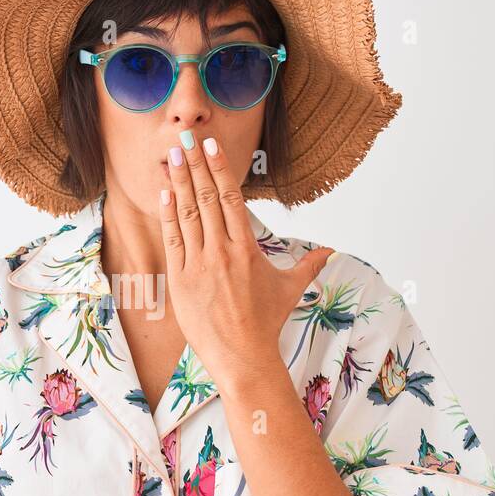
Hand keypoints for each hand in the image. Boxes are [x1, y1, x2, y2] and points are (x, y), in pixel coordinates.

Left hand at [157, 131, 333, 386]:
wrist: (243, 357)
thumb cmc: (266, 324)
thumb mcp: (290, 289)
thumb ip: (309, 265)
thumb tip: (331, 252)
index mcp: (247, 248)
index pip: (232, 198)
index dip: (220, 168)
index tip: (212, 146)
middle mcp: (223, 251)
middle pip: (207, 198)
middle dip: (194, 165)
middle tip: (185, 137)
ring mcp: (200, 264)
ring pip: (188, 214)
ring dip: (178, 182)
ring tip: (171, 155)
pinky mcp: (181, 279)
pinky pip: (173, 239)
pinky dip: (168, 214)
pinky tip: (164, 192)